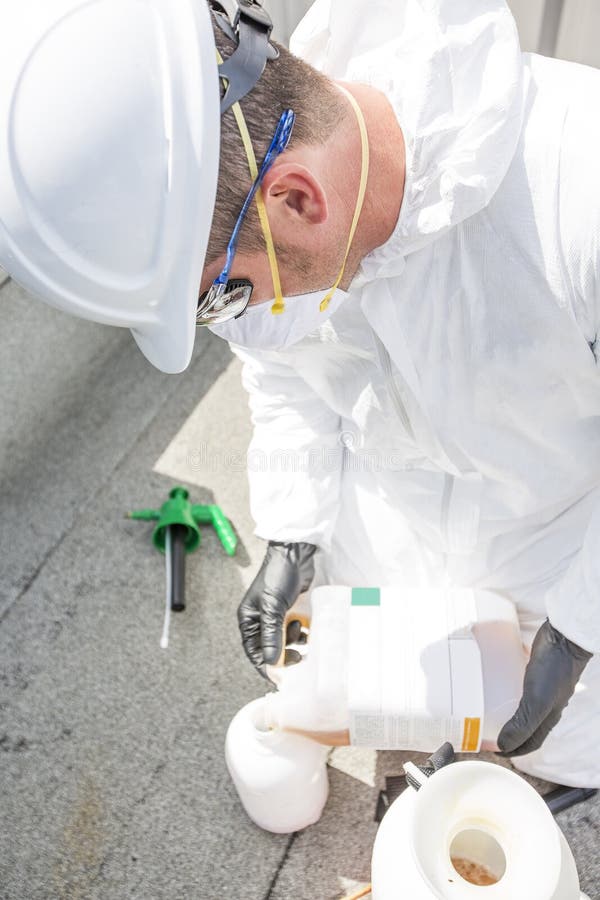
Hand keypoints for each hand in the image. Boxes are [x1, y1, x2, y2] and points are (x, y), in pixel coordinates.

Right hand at [237, 541, 315, 676]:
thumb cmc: (278, 576)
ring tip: (301, 631)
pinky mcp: (291, 612)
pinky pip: (295, 632)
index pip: (254, 651)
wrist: (296, 554)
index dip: (266, 666)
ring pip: (285, 642)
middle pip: (270, 649)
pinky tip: (308, 629)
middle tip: (299, 658)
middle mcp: (260, 620)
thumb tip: (272, 663)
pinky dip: (302, 634)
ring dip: (294, 642)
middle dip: (284, 654)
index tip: (281, 679)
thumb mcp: (273, 607)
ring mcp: (276, 616)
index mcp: (248, 619)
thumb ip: (272, 635)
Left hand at [496, 618, 591, 756]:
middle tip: (487, 731)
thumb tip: (504, 745)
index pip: (530, 742)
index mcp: (548, 717)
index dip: (512, 750)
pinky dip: (508, 691)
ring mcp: (542, 688)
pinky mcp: (536, 672)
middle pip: (526, 727)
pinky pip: (520, 687)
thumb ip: (523, 723)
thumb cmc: (553, 669)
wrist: (565, 638)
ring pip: (523, 707)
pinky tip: (498, 684)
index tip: (493, 751)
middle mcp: (546, 705)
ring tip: (489, 710)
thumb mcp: (537, 700)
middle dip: (508, 733)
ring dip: (507, 713)